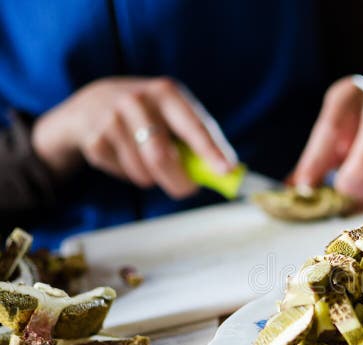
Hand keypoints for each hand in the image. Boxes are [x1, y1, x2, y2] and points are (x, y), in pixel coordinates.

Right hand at [32, 77, 235, 198]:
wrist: (91, 103)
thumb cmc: (149, 114)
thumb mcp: (172, 113)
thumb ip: (198, 140)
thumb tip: (227, 173)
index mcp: (165, 92)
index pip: (193, 125)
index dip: (211, 150)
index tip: (227, 170)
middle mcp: (136, 100)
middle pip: (162, 156)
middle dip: (179, 181)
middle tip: (188, 189)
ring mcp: (111, 119)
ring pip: (143, 171)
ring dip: (154, 178)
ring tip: (150, 162)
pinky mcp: (94, 140)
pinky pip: (124, 174)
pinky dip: (133, 175)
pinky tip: (127, 156)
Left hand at [290, 77, 362, 202]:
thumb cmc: (352, 125)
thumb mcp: (329, 133)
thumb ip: (315, 160)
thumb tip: (295, 190)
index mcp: (351, 94)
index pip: (334, 123)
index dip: (319, 156)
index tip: (306, 183)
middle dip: (362, 160)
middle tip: (344, 188)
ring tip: (357, 195)